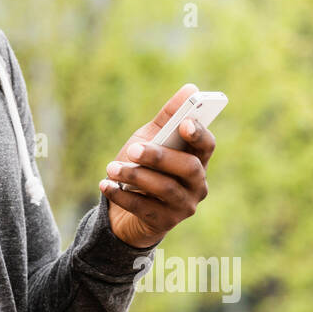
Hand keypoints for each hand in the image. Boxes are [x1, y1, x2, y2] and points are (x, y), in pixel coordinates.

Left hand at [97, 83, 215, 248]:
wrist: (124, 208)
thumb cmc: (143, 166)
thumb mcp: (151, 139)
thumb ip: (168, 117)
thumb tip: (190, 88)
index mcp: (198, 159)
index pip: (207, 145)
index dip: (199, 134)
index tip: (184, 124)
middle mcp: (198, 184)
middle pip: (188, 168)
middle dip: (159, 156)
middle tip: (131, 149)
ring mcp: (184, 206)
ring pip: (165, 188)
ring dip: (135, 175)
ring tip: (111, 168)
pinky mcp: (165, 223)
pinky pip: (145, 208)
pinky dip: (122, 195)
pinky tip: (105, 185)